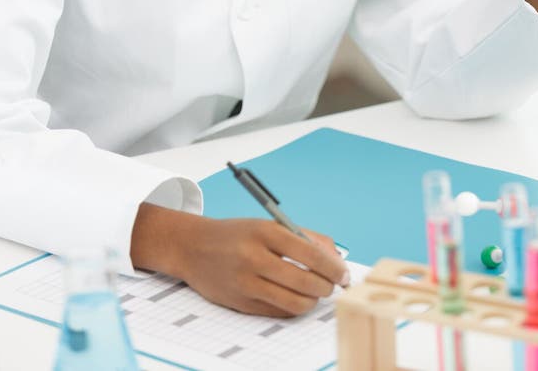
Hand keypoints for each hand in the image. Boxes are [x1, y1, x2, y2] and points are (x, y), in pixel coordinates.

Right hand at [176, 216, 348, 316]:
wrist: (194, 247)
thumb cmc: (238, 234)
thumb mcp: (269, 225)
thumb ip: (305, 238)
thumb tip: (335, 259)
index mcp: (265, 232)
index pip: (310, 253)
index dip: (333, 267)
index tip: (344, 274)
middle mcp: (254, 257)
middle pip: (305, 281)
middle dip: (327, 287)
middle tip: (332, 285)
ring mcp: (246, 283)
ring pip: (295, 302)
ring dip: (312, 300)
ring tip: (314, 292)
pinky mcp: (241, 303)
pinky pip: (279, 312)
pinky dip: (293, 307)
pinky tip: (293, 296)